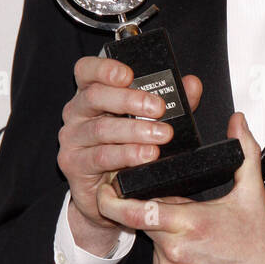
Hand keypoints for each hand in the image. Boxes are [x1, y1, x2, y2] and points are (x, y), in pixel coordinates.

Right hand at [57, 55, 201, 254]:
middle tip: (159, 108)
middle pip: (95, 96)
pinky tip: (146, 155)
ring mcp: (72, 138)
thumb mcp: (150, 121)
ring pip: (100, 128)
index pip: (87, 71)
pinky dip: (126, 155)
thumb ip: (172, 101)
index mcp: (92, 94)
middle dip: (130, 100)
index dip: (104, 68)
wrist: (109, 195)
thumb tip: (192, 84)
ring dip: (134, 131)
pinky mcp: (74, 163)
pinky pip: (100, 156)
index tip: (128, 74)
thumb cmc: (127, 150)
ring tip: (162, 136)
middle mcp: (76, 112)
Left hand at [95, 112, 264, 263]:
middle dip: (155, 213)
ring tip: (197, 237)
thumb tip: (238, 123)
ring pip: (153, 246)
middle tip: (181, 212)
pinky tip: (196, 256)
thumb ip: (244, 151)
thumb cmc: (259, 246)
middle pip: (143, 223)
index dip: (116, 199)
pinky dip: (171, 259)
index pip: (137, 209)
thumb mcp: (252, 193)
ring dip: (165, 237)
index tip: (109, 189)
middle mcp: (175, 251)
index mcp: (190, 223)